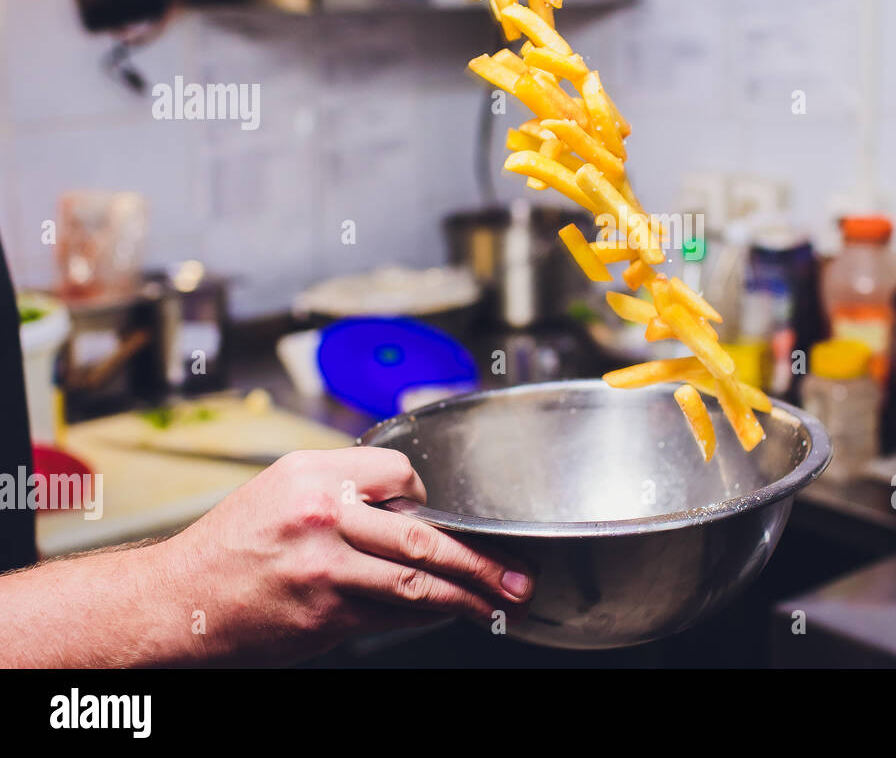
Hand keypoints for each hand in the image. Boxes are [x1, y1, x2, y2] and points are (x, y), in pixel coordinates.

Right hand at [158, 446, 532, 663]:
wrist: (178, 602)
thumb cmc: (234, 543)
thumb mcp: (283, 488)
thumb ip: (347, 486)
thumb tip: (415, 501)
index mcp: (313, 476)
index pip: (403, 474)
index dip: (428, 495)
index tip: (448, 514)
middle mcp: (321, 518)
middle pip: (424, 536)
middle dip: (481, 559)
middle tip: (519, 573)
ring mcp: (324, 572)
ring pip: (417, 584)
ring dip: (470, 595)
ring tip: (504, 601)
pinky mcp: (324, 617)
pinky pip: (392, 616)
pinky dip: (427, 615)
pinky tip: (451, 614)